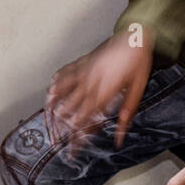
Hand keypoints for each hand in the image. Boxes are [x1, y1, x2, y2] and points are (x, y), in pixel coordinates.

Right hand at [45, 26, 153, 151]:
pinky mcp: (82, 61)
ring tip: (47, 115)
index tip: (72, 148)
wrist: (133, 36)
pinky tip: (51, 86)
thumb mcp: (137, 90)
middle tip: (56, 139)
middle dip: (63, 125)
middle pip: (71, 107)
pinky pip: (65, 72)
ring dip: (54, 104)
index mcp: (105, 90)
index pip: (86, 118)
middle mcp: (90, 81)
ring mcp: (84, 70)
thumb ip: (127, 113)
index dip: (77, 135)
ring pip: (63, 89)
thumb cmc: (137, 62)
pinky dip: (57, 81)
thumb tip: (121, 135)